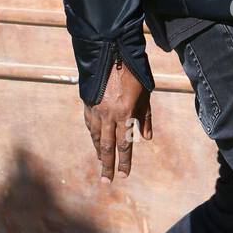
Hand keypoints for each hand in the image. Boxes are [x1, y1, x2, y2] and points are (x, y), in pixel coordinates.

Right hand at [83, 60, 152, 184]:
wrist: (110, 52)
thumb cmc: (133, 72)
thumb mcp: (145, 95)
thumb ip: (145, 117)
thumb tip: (145, 138)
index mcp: (125, 113)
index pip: (124, 144)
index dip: (124, 162)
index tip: (123, 175)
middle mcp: (109, 115)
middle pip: (107, 146)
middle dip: (107, 165)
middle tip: (106, 181)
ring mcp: (96, 109)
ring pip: (96, 136)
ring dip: (98, 151)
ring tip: (102, 163)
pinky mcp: (88, 103)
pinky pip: (90, 124)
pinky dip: (93, 134)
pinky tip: (95, 140)